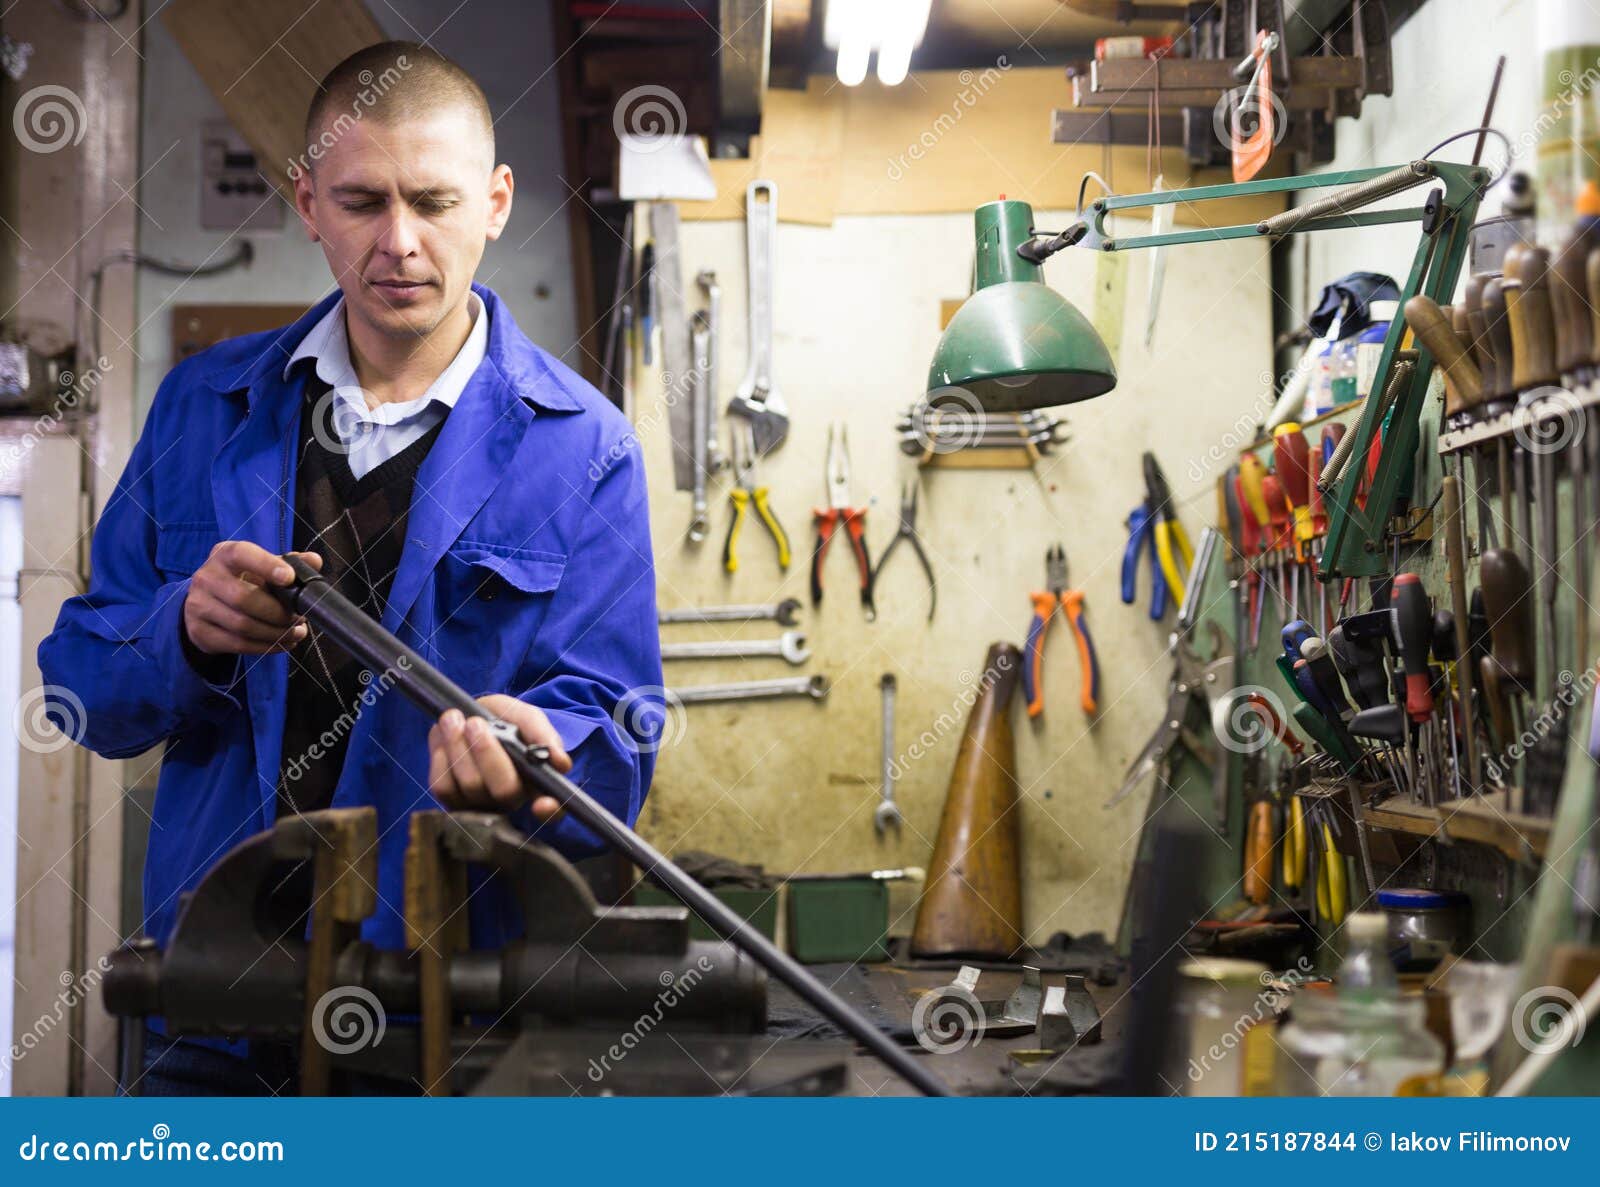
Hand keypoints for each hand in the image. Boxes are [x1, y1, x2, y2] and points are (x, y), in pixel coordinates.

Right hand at [182, 542, 322, 655]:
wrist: (205, 604)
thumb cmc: (242, 580)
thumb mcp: (262, 566)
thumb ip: (290, 562)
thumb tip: (314, 561)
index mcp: (225, 554)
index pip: (242, 555)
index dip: (266, 565)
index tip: (290, 578)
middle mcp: (206, 578)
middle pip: (244, 598)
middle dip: (279, 613)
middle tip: (300, 618)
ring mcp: (198, 606)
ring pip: (243, 625)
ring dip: (277, 633)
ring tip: (297, 632)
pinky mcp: (200, 632)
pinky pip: (238, 644)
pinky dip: (266, 647)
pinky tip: (283, 643)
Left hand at [427, 694, 572, 817]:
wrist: (470, 715)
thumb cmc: (506, 719)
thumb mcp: (527, 717)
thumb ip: (543, 735)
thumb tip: (560, 762)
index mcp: (536, 782)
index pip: (551, 810)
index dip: (549, 811)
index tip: (542, 803)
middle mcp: (511, 799)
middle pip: (505, 791)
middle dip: (487, 753)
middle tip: (476, 724)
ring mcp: (480, 803)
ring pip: (470, 785)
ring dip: (459, 746)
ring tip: (454, 718)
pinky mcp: (452, 800)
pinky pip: (443, 785)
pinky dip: (442, 756)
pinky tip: (445, 736)